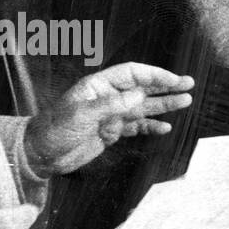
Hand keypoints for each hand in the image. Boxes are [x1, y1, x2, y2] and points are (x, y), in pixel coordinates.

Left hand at [23, 63, 194, 175]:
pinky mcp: (110, 132)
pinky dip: (150, 126)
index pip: (132, 74)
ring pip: (142, 107)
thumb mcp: (81, 115)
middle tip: (188, 84)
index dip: (154, 75)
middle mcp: (107, 98)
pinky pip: (135, 127)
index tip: (173, 79)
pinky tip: (165, 127)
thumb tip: (138, 95)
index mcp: (98, 86)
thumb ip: (111, 105)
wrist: (40, 154)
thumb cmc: (54, 129)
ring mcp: (110, 115)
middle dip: (165, 86)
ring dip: (163, 105)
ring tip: (185, 101)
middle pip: (141, 88)